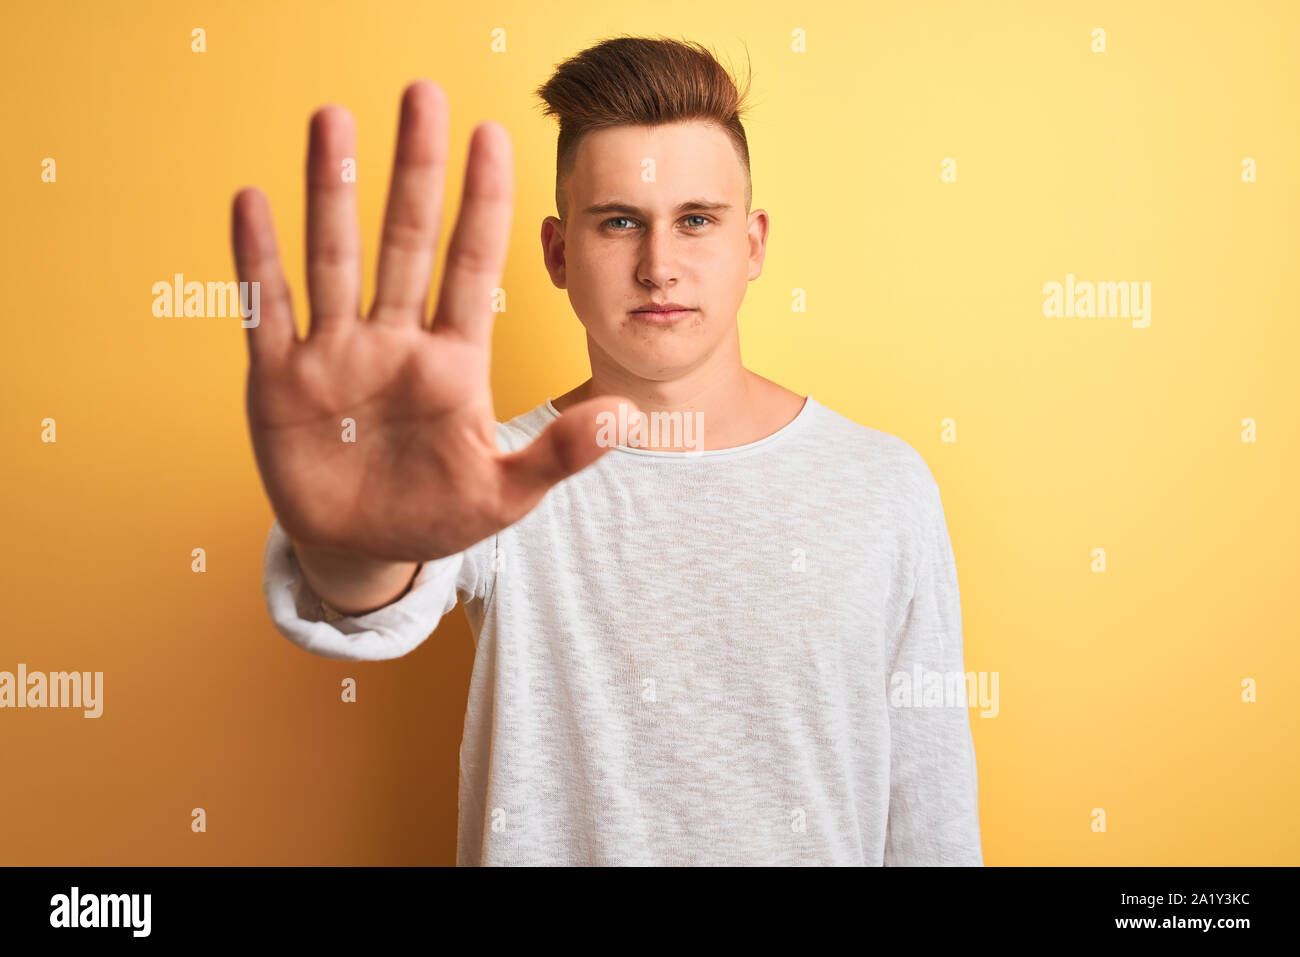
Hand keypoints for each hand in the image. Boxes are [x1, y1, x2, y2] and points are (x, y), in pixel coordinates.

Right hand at [232, 80, 633, 561]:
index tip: (495, 135)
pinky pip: (267, 311)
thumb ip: (559, 453)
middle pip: (406, 242)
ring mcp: (335, 356)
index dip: (483, 203)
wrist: (365, 550)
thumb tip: (627, 417)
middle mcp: (394, 343)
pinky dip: (257, 261)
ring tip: (332, 119)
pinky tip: (252, 201)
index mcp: (453, 363)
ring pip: (333, 259)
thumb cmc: (439, 516)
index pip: (471, 267)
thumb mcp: (506, 493)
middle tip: (423, 93)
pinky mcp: (279, 382)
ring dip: (331, 192)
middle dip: (415, 171)